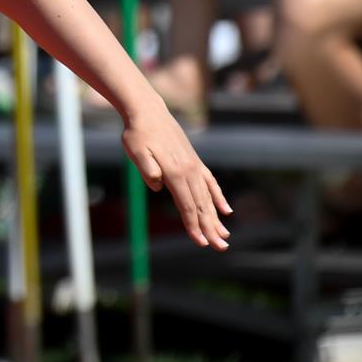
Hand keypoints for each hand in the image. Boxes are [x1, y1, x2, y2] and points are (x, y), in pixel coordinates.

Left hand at [122, 108, 232, 250]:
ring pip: (207, 197)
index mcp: (174, 172)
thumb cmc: (138, 134)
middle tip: (221, 249)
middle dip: (210, 229)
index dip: (193, 226)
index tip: (200, 243)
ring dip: (216, 218)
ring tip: (225, 236)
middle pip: (201, 205)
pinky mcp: (194, 162)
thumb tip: (157, 184)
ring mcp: (194, 166)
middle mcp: (189, 170)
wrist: (148, 112)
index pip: (186, 205)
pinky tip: (226, 210)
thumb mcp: (135, 150)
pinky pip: (210, 183)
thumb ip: (146, 168)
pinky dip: (218, 197)